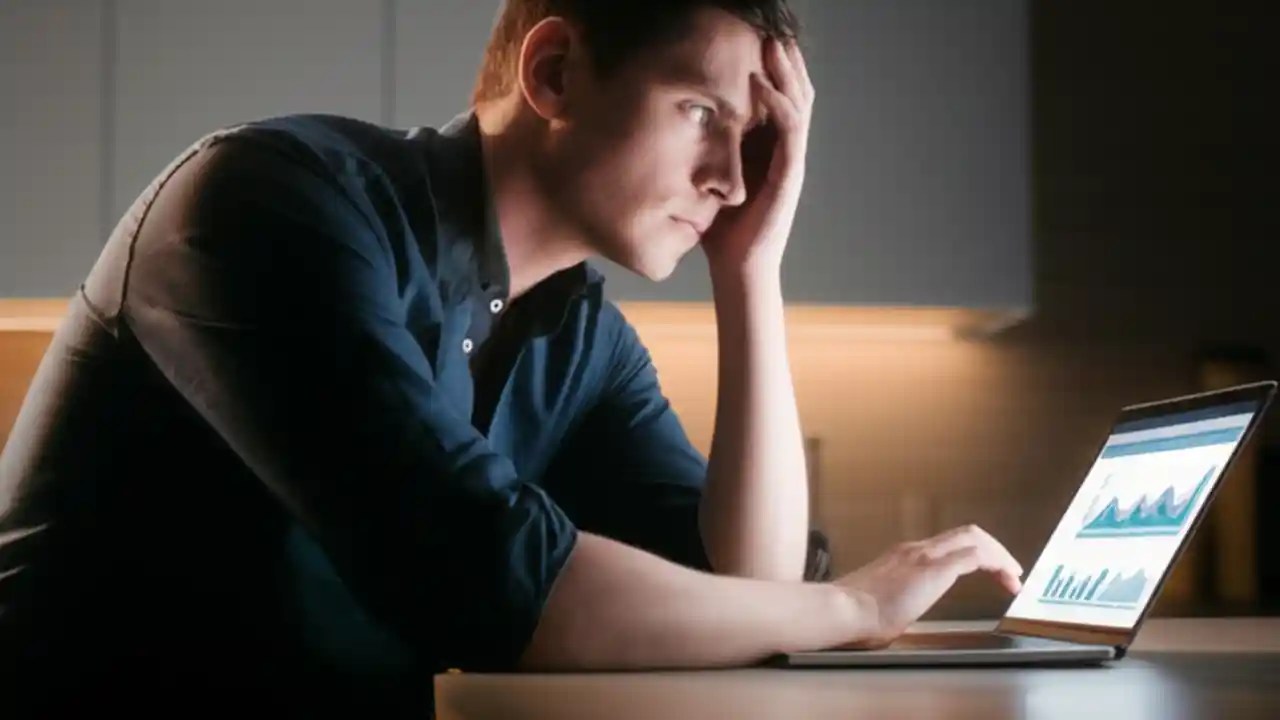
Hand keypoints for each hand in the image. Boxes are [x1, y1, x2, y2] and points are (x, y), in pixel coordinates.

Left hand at [701, 37, 813, 277]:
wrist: (737, 269)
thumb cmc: (722, 229)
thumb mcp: (708, 179)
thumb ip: (703, 153)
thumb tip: (673, 125)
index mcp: (769, 148)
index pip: (776, 96)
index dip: (770, 67)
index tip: (753, 38)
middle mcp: (785, 149)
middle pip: (793, 91)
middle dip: (783, 60)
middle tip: (770, 29)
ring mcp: (791, 161)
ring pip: (798, 104)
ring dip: (785, 72)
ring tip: (772, 44)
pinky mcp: (790, 175)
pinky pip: (790, 131)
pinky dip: (778, 105)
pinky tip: (762, 85)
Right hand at [828, 525, 1024, 648]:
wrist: (844, 610)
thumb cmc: (854, 615)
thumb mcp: (884, 602)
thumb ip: (898, 602)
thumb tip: (898, 617)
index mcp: (904, 556)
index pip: (948, 543)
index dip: (975, 553)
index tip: (991, 573)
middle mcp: (917, 549)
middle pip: (966, 534)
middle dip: (995, 549)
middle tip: (1010, 572)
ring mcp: (925, 556)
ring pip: (974, 539)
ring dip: (999, 555)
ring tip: (1013, 576)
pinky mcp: (934, 569)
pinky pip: (975, 557)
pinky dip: (996, 564)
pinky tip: (1006, 580)